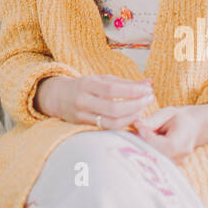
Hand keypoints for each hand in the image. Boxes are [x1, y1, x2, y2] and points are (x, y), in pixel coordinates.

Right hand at [35, 74, 154, 127]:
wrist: (58, 97)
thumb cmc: (85, 86)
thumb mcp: (102, 79)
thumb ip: (125, 82)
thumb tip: (149, 83)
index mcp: (86, 84)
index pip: (112, 89)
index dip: (132, 91)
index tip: (148, 90)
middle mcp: (83, 101)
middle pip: (113, 108)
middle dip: (135, 105)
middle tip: (149, 99)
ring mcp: (83, 116)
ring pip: (112, 122)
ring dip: (132, 117)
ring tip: (142, 109)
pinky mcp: (85, 127)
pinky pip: (108, 128)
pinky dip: (123, 123)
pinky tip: (132, 117)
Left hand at [131, 98, 207, 162]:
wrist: (195, 127)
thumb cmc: (180, 118)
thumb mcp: (168, 113)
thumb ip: (153, 120)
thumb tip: (136, 124)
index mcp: (180, 143)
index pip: (156, 144)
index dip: (144, 135)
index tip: (137, 125)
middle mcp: (179, 158)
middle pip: (153, 154)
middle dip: (140, 143)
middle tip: (131, 132)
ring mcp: (175, 165)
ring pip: (152, 159)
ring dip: (142, 148)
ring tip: (137, 136)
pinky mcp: (170, 167)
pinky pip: (155, 162)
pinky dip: (147, 152)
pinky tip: (143, 143)